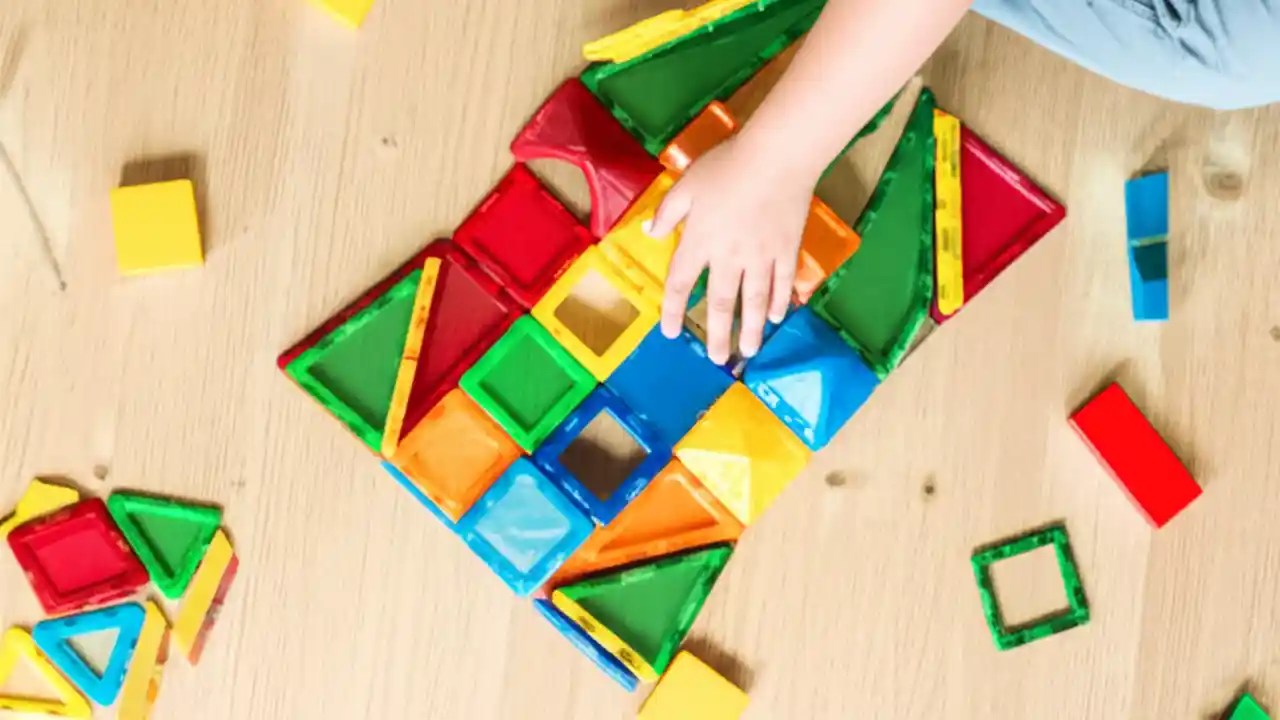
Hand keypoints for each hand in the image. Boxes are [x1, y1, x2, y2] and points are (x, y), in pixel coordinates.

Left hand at [645, 136, 813, 364]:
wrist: (777, 156)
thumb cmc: (727, 166)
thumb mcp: (686, 184)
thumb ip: (668, 212)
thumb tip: (650, 232)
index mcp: (699, 240)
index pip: (680, 283)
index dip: (672, 310)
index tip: (669, 333)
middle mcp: (728, 256)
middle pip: (720, 302)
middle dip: (718, 334)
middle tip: (718, 359)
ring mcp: (761, 256)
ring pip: (754, 300)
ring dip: (750, 328)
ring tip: (749, 351)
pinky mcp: (787, 249)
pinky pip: (783, 282)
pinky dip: (780, 301)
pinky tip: (777, 317)